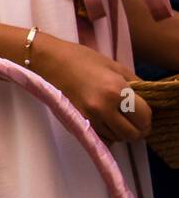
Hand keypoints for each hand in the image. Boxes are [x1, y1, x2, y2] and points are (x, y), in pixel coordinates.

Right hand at [36, 38, 150, 143]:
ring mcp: (89, 118)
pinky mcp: (77, 123)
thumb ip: (136, 84)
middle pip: (132, 134)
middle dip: (137, 128)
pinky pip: (101, 138)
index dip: (147, 116)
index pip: (144, 117)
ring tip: (117, 118)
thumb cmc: (82, 59)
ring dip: (121, 131)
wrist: (49, 61)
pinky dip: (107, 134)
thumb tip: (148, 100)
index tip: (142, 112)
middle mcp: (103, 108)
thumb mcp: (115, 66)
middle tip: (133, 119)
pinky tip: (104, 121)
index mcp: (116, 91)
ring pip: (117, 138)